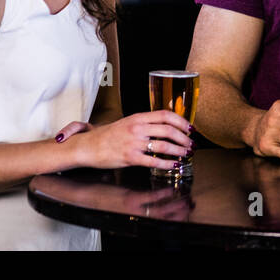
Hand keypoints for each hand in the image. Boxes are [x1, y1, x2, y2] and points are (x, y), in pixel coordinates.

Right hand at [62, 111, 191, 170]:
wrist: (88, 146)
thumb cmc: (108, 135)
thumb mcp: (128, 122)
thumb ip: (146, 122)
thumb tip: (166, 125)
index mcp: (138, 117)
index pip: (165, 115)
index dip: (181, 121)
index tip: (190, 128)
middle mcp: (137, 128)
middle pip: (168, 130)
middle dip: (183, 138)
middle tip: (191, 144)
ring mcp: (133, 143)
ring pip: (163, 146)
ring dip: (178, 151)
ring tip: (186, 154)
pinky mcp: (129, 158)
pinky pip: (152, 161)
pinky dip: (166, 163)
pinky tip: (173, 165)